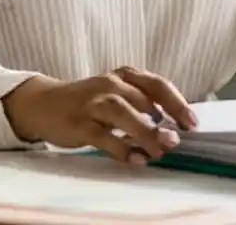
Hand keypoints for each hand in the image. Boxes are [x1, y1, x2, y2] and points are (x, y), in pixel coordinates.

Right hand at [1, 66, 197, 165]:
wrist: (43, 103)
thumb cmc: (89, 101)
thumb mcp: (116, 94)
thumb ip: (142, 104)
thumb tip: (174, 127)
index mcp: (124, 76)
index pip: (156, 85)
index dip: (177, 103)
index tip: (192, 123)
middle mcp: (109, 85)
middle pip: (142, 99)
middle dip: (163, 120)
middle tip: (176, 140)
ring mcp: (93, 103)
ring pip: (123, 114)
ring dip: (144, 132)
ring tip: (160, 150)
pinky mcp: (79, 124)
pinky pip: (103, 137)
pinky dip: (122, 148)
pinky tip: (137, 159)